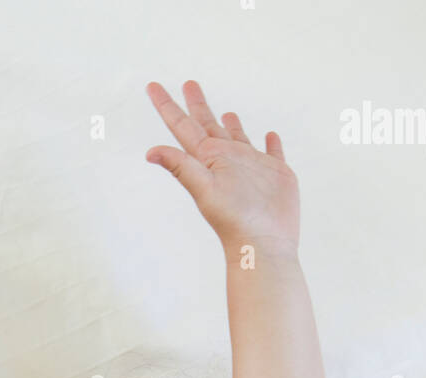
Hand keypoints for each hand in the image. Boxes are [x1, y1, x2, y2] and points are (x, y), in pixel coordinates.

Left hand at [145, 80, 298, 257]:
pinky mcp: (275, 174)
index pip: (183, 126)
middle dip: (198, 105)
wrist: (263, 244)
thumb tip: (150, 152)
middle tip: (189, 84)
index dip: (167, 106)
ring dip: (231, 125)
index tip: (152, 87)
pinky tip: (269, 136)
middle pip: (208, 125)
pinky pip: (272, 153)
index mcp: (208, 159)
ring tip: (227, 112)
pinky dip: (271, 143)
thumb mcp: (204, 188)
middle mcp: (227, 160)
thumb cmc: (233, 220)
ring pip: (238, 138)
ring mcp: (252, 167)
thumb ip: (180, 166)